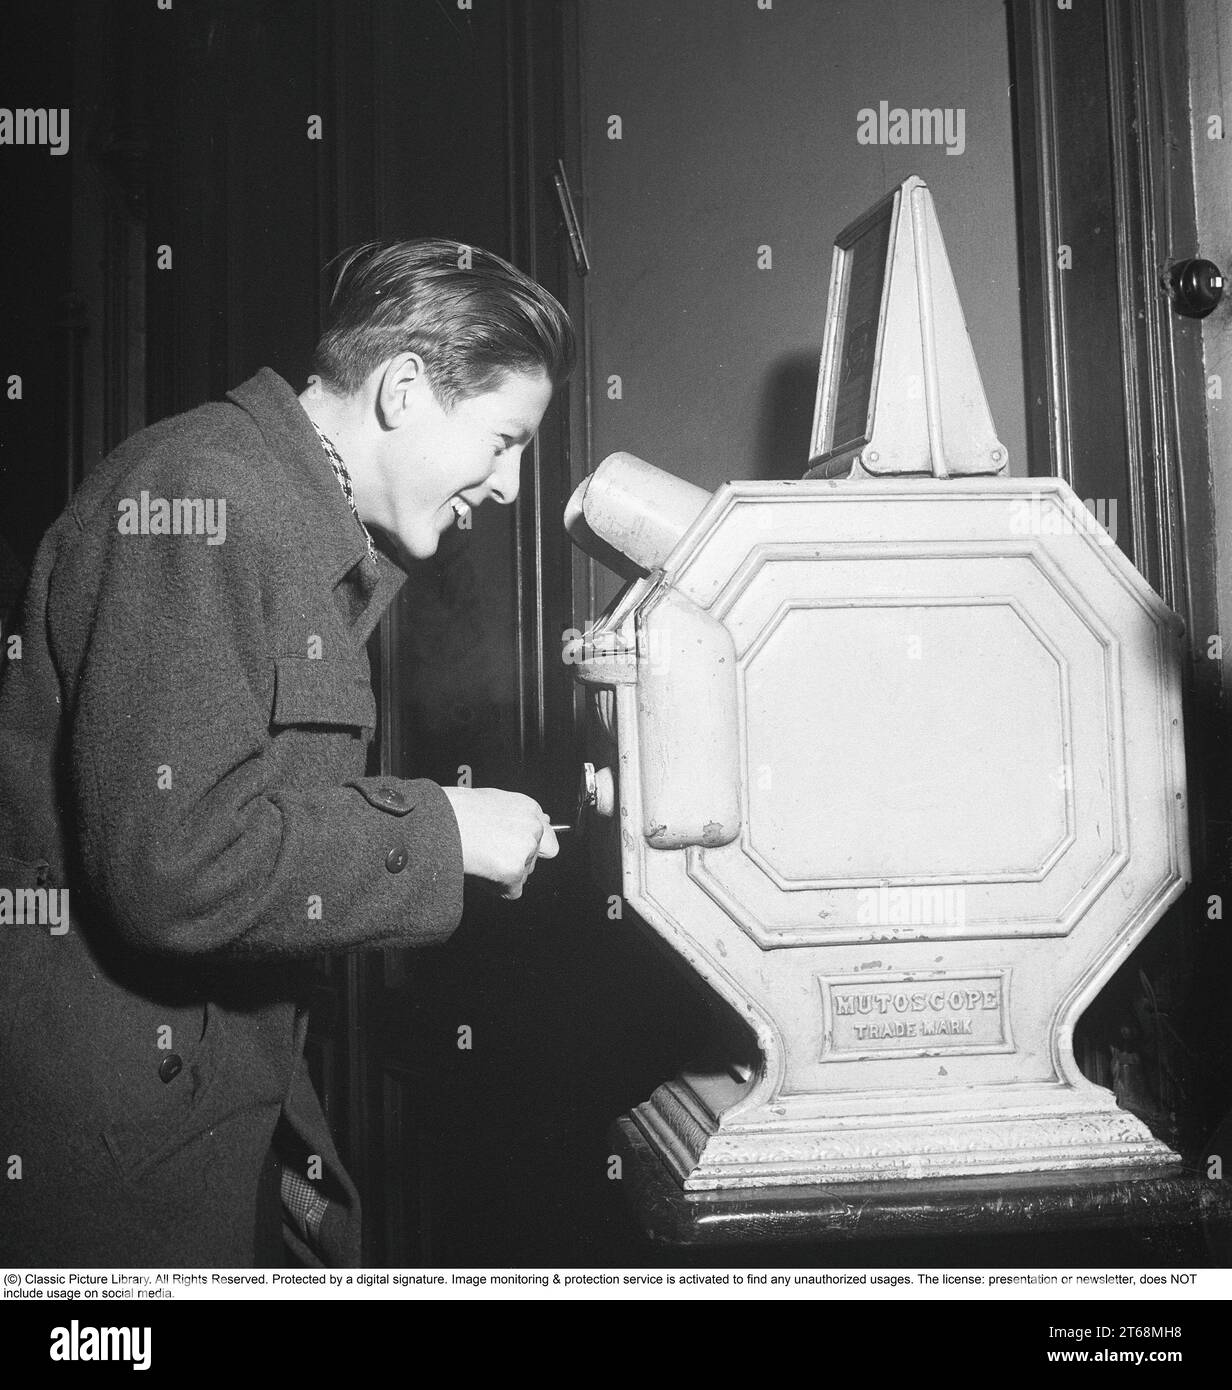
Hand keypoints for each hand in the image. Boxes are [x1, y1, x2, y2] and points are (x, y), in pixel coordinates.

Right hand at [440, 786, 558, 899]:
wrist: (441, 821)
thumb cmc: (457, 810)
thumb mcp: (492, 801)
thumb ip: (514, 816)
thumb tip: (534, 824)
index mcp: (528, 808)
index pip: (545, 834)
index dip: (528, 844)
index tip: (514, 848)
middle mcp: (532, 827)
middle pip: (535, 857)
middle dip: (516, 861)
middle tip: (490, 855)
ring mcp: (526, 849)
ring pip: (524, 874)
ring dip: (505, 874)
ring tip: (479, 858)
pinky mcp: (514, 871)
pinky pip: (512, 891)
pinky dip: (497, 888)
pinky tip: (481, 872)